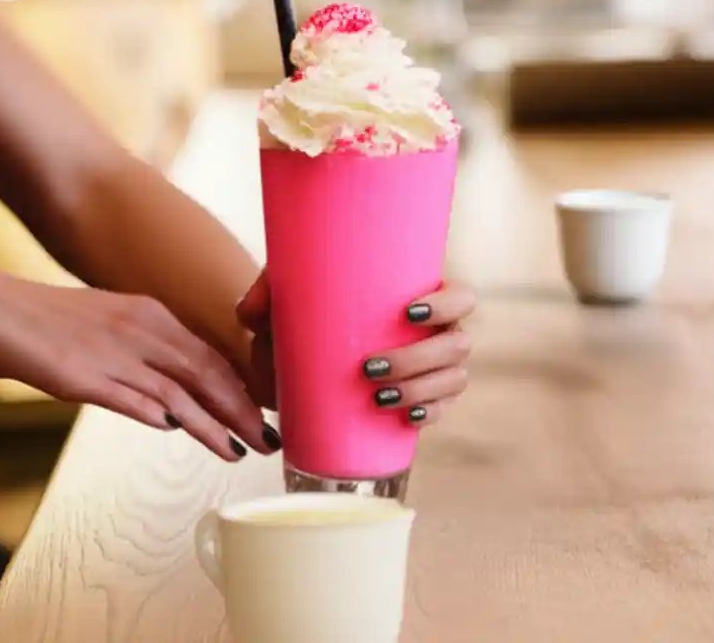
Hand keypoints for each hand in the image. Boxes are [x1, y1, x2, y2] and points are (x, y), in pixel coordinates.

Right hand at [0, 263, 275, 460]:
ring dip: (212, 425)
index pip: (211, 358)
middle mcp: (140, 332)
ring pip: (177, 392)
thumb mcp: (114, 325)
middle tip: (268, 440)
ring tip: (238, 451)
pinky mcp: (80, 375)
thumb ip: (150, 355)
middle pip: (206, 375)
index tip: (265, 415)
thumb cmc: (50, 323)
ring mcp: (112, 353)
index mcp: (152, 316)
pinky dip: (156, 413)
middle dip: (242, 411)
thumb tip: (176, 406)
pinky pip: (127, 396)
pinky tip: (179, 430)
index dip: (242, 390)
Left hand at [237, 273, 474, 425]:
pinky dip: (430, 414)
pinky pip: (442, 409)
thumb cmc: (308, 319)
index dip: (447, 305)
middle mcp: (439, 333)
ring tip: (378, 398)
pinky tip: (408, 417)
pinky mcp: (426, 399)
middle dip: (419, 359)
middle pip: (456, 345)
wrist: (302, 361)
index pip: (461, 297)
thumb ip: (267, 297)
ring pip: (454, 380)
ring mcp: (437, 369)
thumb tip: (252, 310)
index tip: (407, 312)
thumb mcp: (288, 304)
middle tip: (370, 368)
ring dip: (422, 390)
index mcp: (424, 299)